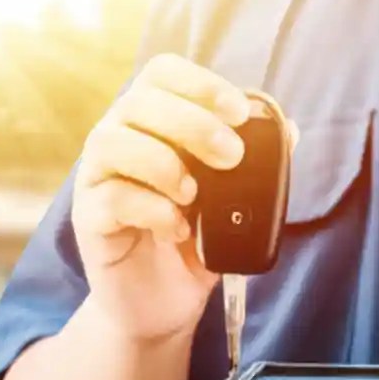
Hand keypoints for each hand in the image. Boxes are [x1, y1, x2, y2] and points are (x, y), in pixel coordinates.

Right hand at [72, 54, 250, 340]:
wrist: (161, 306)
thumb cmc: (193, 242)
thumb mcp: (232, 201)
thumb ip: (255, 164)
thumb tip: (289, 129)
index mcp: (151, 123)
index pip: (161, 73)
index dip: (199, 82)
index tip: (237, 111)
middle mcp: (117, 140)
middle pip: (139, 102)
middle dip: (193, 123)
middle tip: (231, 157)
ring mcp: (98, 178)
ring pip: (112, 142)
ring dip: (164, 163)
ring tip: (195, 196)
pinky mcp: (90, 219)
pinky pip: (113, 197)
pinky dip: (153, 209)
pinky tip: (178, 229)